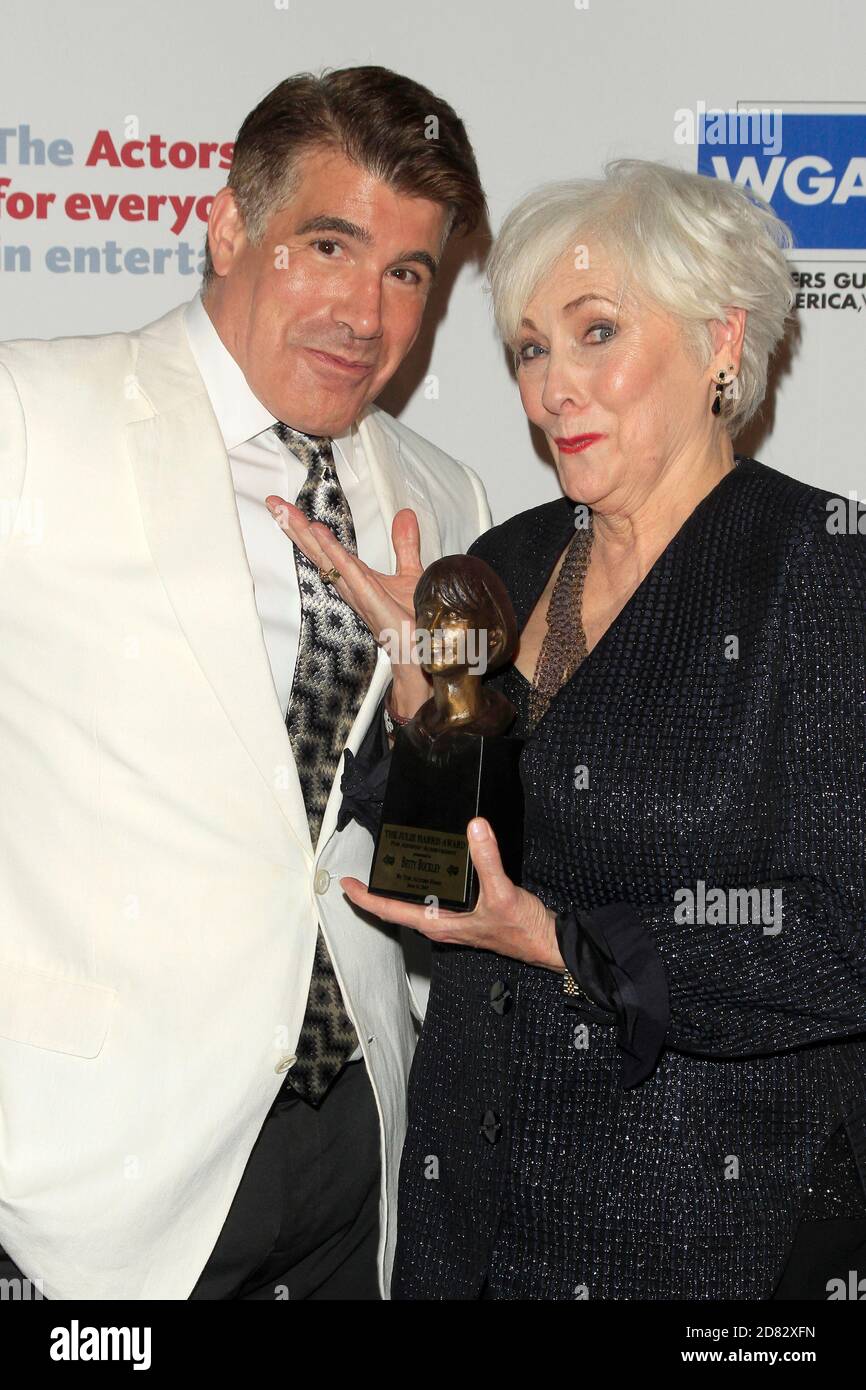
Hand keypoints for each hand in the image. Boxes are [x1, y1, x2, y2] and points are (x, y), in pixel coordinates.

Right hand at [264, 498, 424, 672]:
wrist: (425, 649)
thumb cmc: (413, 620)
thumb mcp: (410, 573)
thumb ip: (404, 544)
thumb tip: (405, 514)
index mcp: (357, 578)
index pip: (327, 549)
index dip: (306, 528)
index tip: (286, 508)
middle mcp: (351, 586)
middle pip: (317, 552)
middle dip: (295, 528)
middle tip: (273, 503)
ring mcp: (359, 594)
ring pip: (326, 561)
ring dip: (307, 537)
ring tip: (288, 514)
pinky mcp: (372, 602)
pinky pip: (350, 574)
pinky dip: (334, 553)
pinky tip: (319, 535)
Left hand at [340, 817, 565, 969]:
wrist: (547, 943)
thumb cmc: (523, 929)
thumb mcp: (502, 891)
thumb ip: (487, 859)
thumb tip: (474, 828)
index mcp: (439, 924)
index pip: (390, 910)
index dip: (365, 897)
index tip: (345, 884)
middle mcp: (440, 925)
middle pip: (396, 909)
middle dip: (374, 894)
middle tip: (355, 875)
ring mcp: (452, 922)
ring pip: (413, 906)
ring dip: (395, 892)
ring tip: (381, 870)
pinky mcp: (465, 916)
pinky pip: (431, 901)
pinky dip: (418, 888)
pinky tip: (424, 874)